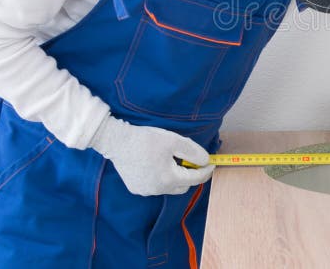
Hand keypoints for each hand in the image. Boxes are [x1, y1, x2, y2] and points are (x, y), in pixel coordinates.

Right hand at [89, 115, 214, 195]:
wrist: (117, 141)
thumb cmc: (146, 140)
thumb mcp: (174, 141)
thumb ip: (193, 152)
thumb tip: (206, 160)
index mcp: (169, 179)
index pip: (195, 179)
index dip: (206, 171)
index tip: (212, 163)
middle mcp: (158, 190)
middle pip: (183, 186)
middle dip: (191, 175)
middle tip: (192, 160)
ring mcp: (145, 191)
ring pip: (169, 187)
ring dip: (175, 177)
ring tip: (173, 160)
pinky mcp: (136, 188)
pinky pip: (156, 186)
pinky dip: (162, 178)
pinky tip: (157, 165)